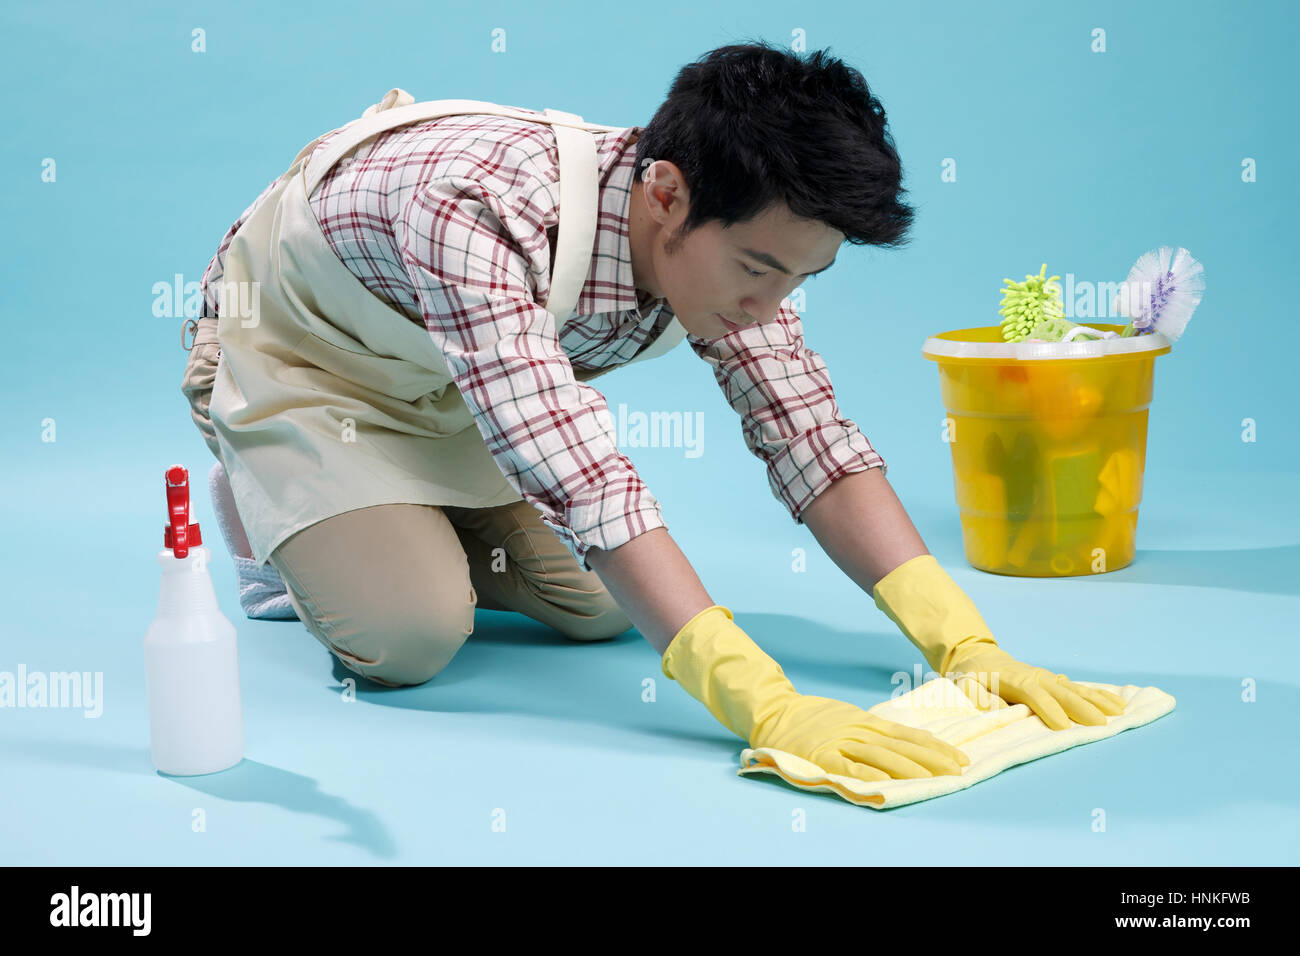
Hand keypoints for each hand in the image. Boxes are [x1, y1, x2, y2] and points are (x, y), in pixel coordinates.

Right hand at [752, 693, 970, 781]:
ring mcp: (842, 744)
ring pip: (883, 757)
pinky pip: (851, 768)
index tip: (961, 758)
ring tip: (936, 779)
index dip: (937, 747)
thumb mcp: (849, 717)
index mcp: (867, 723)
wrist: (775, 713)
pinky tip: (890, 784)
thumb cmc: (812, 718)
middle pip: (903, 747)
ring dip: (912, 769)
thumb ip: (873, 731)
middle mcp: (860, 732)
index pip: (910, 735)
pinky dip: (871, 776)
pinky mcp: (824, 757)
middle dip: (934, 760)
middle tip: (959, 771)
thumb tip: (908, 744)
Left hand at [943, 643, 1126, 730]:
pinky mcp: (1056, 681)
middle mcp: (1036, 676)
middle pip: (1061, 692)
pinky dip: (1099, 695)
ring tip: (1120, 712)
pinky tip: (1118, 703)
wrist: (982, 658)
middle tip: (1101, 724)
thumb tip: (991, 704)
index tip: (1063, 726)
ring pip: (1076, 689)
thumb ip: (977, 694)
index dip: (1048, 709)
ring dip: (1098, 700)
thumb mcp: (965, 684)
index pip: (1034, 694)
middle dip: (1082, 707)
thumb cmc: (974, 676)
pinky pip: (1080, 688)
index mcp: (1014, 680)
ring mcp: (1048, 677)